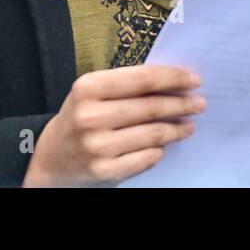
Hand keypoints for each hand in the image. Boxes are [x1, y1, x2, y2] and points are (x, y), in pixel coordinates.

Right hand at [23, 65, 203, 186]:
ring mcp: (98, 146)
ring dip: (177, 128)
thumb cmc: (79, 119)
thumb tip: (173, 82)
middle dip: (181, 104)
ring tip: (188, 124)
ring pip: (154, 134)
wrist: (50, 160)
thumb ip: (126, 85)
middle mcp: (91, 116)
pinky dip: (160, 150)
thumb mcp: (92, 93)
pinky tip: (165, 144)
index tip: (193, 80)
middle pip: (151, 107)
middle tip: (199, 103)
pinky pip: (147, 158)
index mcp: (88, 88)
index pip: (143, 79)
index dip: (173, 78)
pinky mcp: (105, 171)